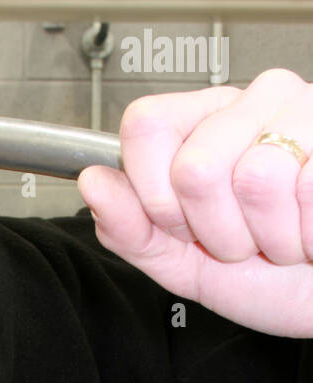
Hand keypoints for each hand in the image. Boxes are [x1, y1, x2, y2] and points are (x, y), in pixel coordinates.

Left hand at [77, 69, 312, 337]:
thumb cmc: (270, 279)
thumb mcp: (185, 265)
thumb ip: (132, 231)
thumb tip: (92, 183)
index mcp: (203, 123)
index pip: (144, 125)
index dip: (156, 193)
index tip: (182, 222)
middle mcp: (251, 103)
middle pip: (194, 167)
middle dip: (217, 231)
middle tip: (245, 237)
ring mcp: (302, 110)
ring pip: (254, 179)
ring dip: (269, 237)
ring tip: (283, 235)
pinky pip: (306, 189)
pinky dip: (308, 234)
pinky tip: (312, 229)